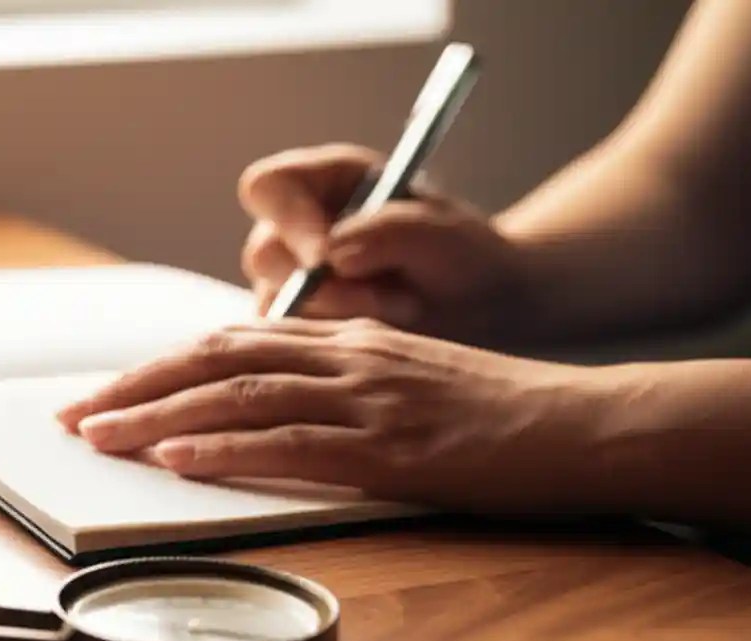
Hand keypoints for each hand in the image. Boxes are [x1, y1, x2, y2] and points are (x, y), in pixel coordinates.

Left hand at [58, 319, 613, 514]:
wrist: (583, 423)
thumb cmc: (494, 411)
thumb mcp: (403, 381)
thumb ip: (335, 387)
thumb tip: (263, 411)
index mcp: (344, 340)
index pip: (230, 340)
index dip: (160, 364)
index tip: (108, 391)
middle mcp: (345, 355)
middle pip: (218, 356)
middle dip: (138, 384)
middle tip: (75, 414)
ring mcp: (367, 396)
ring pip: (241, 393)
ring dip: (160, 414)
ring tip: (101, 436)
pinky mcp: (393, 444)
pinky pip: (293, 442)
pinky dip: (228, 446)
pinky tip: (179, 457)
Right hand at [240, 144, 532, 343]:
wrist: (487, 316)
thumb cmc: (467, 260)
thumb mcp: (446, 236)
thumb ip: (391, 231)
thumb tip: (332, 252)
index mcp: (326, 182)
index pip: (269, 186)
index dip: (287, 219)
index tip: (327, 257)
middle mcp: (297, 229)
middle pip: (263, 254)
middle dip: (323, 287)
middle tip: (391, 300)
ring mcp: (292, 282)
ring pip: (274, 305)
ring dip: (336, 320)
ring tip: (400, 315)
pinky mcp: (295, 329)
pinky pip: (284, 345)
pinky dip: (327, 349)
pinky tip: (377, 341)